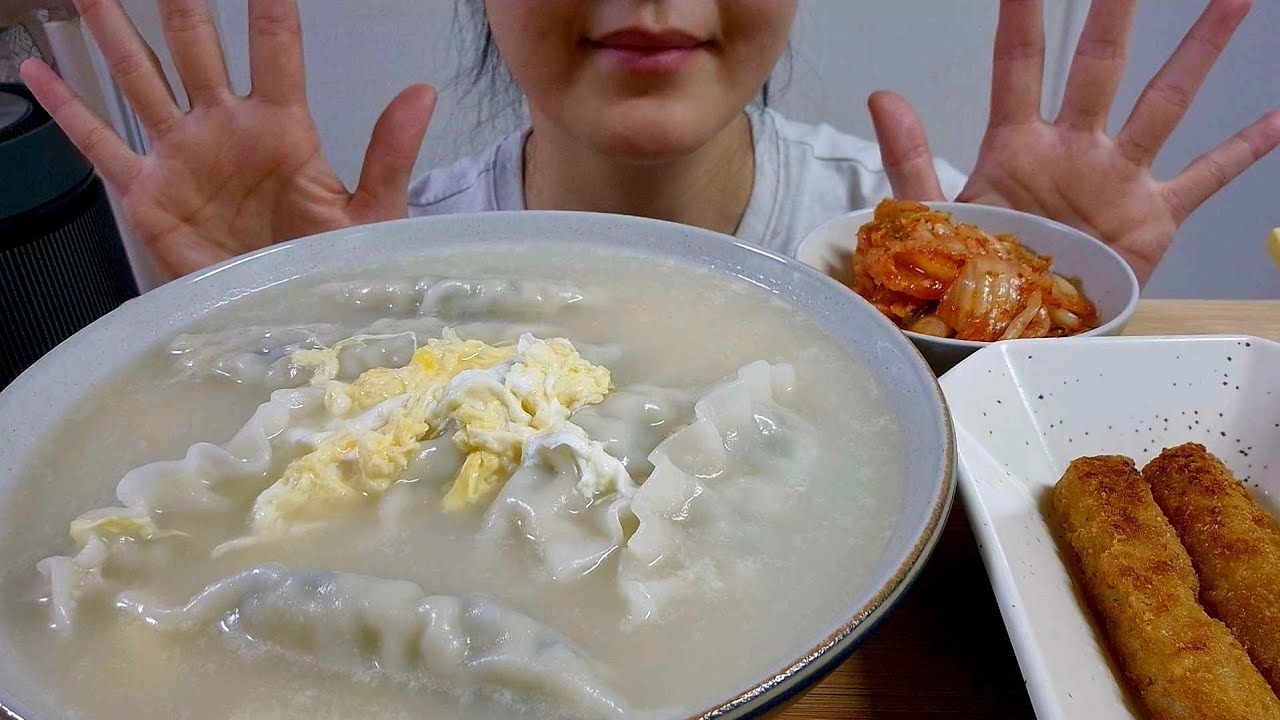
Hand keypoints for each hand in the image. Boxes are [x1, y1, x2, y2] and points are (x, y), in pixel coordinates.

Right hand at [20, 0, 435, 278]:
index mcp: (281, 127)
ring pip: (141, 77)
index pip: (274, 48)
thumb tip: (422, 92)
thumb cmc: (327, 267)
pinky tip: (38, 71)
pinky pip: (100, 143)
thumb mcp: (369, 212)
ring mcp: (182, 153)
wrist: (281, 322)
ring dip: (115, 31)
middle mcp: (225, 127)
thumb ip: (389, 152)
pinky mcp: (147, 190)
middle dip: (180, 1)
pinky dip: (67, 109)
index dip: (268, 5)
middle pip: (195, 46)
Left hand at [867, 0, 1279, 284]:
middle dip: (1114, 15)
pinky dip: (1244, 150)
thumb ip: (910, 158)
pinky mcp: (1152, 216)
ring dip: (1197, 54)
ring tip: (1233, 1)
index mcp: (1016, 147)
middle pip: (1098, 67)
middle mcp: (1073, 149)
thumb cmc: (979, 269)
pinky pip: (1205, 176)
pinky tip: (1277, 118)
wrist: (1019, 328)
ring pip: (1165, 103)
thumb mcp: (937, 215)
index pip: (1019, 68)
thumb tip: (882, 96)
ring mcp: (1117, 177)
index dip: (1022, 19)